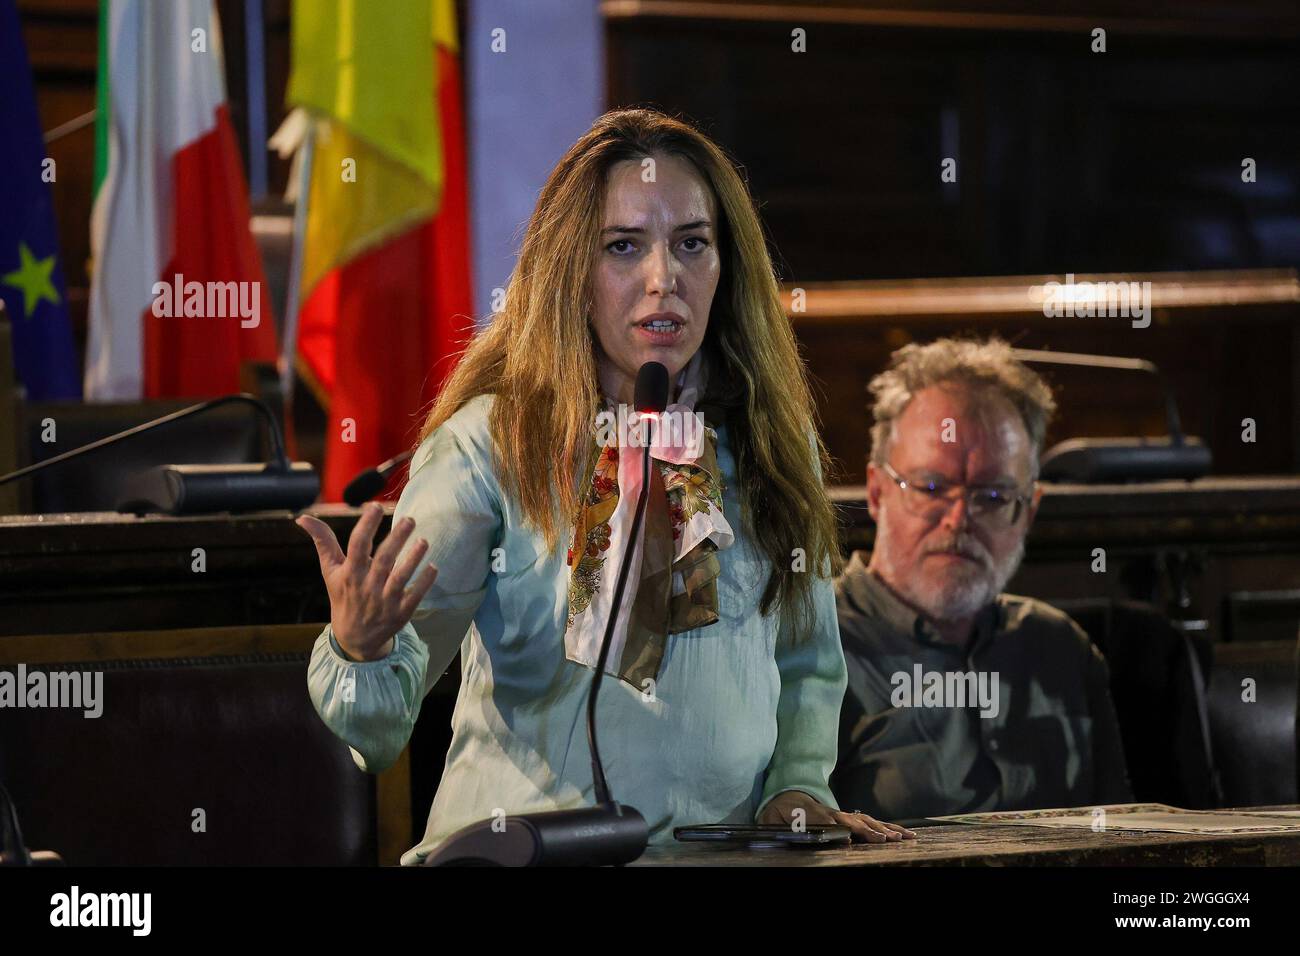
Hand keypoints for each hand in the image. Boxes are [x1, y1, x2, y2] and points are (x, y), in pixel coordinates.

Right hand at [295, 502, 438, 661]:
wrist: (354, 638)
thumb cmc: (343, 596)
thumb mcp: (330, 571)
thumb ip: (323, 542)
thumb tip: (302, 518)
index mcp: (350, 574)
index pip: (357, 546)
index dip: (365, 525)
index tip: (375, 506)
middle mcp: (367, 587)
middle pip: (383, 560)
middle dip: (396, 539)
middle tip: (409, 519)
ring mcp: (385, 601)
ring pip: (400, 578)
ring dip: (413, 559)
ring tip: (423, 540)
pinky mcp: (400, 613)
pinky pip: (414, 596)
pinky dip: (424, 582)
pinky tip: (433, 566)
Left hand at [757, 790, 916, 843]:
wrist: (788, 795)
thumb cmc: (779, 811)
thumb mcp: (771, 819)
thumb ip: (779, 826)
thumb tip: (785, 833)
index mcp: (811, 813)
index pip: (826, 820)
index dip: (838, 827)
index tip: (848, 836)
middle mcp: (832, 813)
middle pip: (853, 821)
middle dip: (869, 830)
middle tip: (885, 839)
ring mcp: (843, 814)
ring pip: (867, 820)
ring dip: (885, 829)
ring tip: (902, 837)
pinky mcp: (850, 818)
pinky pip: (871, 822)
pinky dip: (888, 827)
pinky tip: (904, 834)